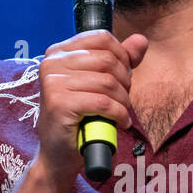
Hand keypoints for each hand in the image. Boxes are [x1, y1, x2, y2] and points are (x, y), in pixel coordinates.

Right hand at [33, 30, 148, 192]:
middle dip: (125, 82)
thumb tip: (140, 40)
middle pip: (108, 60)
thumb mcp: (99, 84)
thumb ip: (120, 60)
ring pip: (108, 82)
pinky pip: (103, 102)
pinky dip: (119, 114)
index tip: (122, 78)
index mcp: (58, 52)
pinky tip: (119, 123)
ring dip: (123, 101)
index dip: (121, 57)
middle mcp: (51, 63)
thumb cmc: (79, 118)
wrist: (59, 155)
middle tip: (122, 100)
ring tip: (120, 113)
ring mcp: (52, 82)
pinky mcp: (59, 103)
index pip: (101, 38)